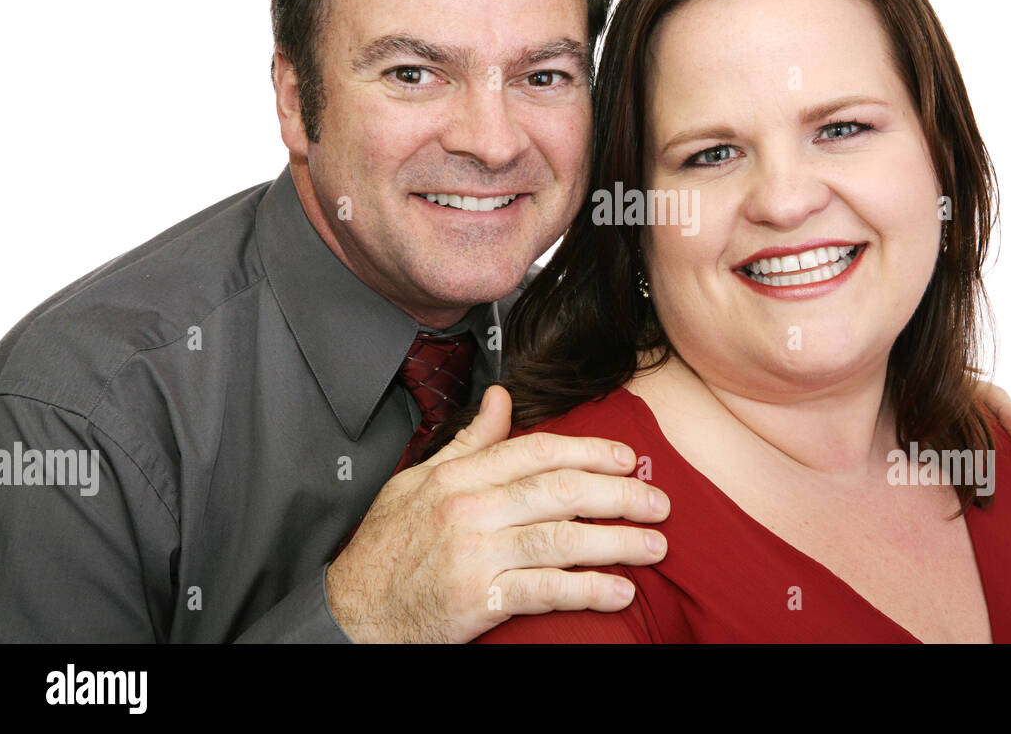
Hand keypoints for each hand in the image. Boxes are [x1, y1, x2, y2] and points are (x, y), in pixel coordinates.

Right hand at [325, 385, 669, 642]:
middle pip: (560, 492)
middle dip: (619, 494)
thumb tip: (502, 399)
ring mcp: (475, 555)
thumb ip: (469, 442)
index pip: (538, 452)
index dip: (590, 452)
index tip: (629, 459)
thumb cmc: (387, 546)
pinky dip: (586, 590)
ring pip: (561, 540)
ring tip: (654, 545)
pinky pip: (544, 591)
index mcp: (459, 477)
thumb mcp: (418, 481)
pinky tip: (620, 591)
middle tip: (659, 501)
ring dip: (616, 542)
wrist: (352, 612)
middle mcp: (470, 510)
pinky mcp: (477, 601)